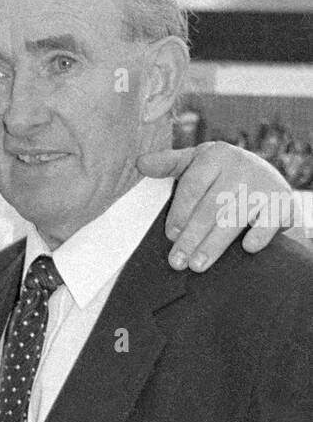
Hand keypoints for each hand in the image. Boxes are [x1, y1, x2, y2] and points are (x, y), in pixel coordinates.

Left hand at [137, 142, 292, 270]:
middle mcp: (241, 167)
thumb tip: (140, 163)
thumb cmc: (221, 174)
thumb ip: (169, 164)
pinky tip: (247, 249)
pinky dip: (260, 235)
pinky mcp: (282, 202)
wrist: (267, 178)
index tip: (170, 235)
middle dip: (192, 237)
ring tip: (197, 266)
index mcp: (216, 156)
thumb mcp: (196, 163)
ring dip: (215, 245)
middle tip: (177, 261)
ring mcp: (264, 184)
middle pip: (211, 207)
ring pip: (234, 219)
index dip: (180, 212)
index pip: (193, 185)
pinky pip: (269, 222)